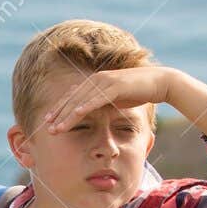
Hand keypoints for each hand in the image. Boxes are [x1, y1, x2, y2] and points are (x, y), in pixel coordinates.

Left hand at [44, 65, 206, 140]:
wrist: (160, 82)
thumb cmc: (138, 92)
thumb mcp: (116, 100)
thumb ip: (103, 104)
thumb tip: (94, 115)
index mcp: (95, 82)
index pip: (72, 97)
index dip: (59, 109)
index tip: (48, 122)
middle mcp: (97, 79)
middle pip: (72, 98)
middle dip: (58, 114)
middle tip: (45, 127)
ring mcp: (106, 81)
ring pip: (81, 100)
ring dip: (67, 114)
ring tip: (56, 128)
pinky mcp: (115, 86)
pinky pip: (96, 98)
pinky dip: (85, 107)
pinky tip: (75, 116)